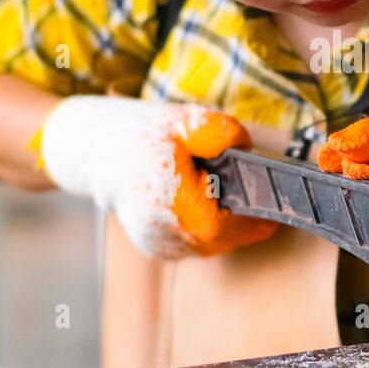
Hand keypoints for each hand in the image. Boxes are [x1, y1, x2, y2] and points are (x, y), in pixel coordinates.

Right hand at [38, 96, 278, 258]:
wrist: (96, 151)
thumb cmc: (143, 133)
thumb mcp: (183, 119)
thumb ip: (218, 132)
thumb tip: (244, 147)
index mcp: (166, 195)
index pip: (219, 225)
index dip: (250, 221)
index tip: (272, 210)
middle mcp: (157, 227)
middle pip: (217, 240)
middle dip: (242, 224)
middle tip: (260, 206)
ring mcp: (155, 242)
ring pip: (207, 246)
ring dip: (225, 228)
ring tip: (230, 202)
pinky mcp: (156, 248)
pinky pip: (194, 247)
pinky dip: (207, 232)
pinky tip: (207, 209)